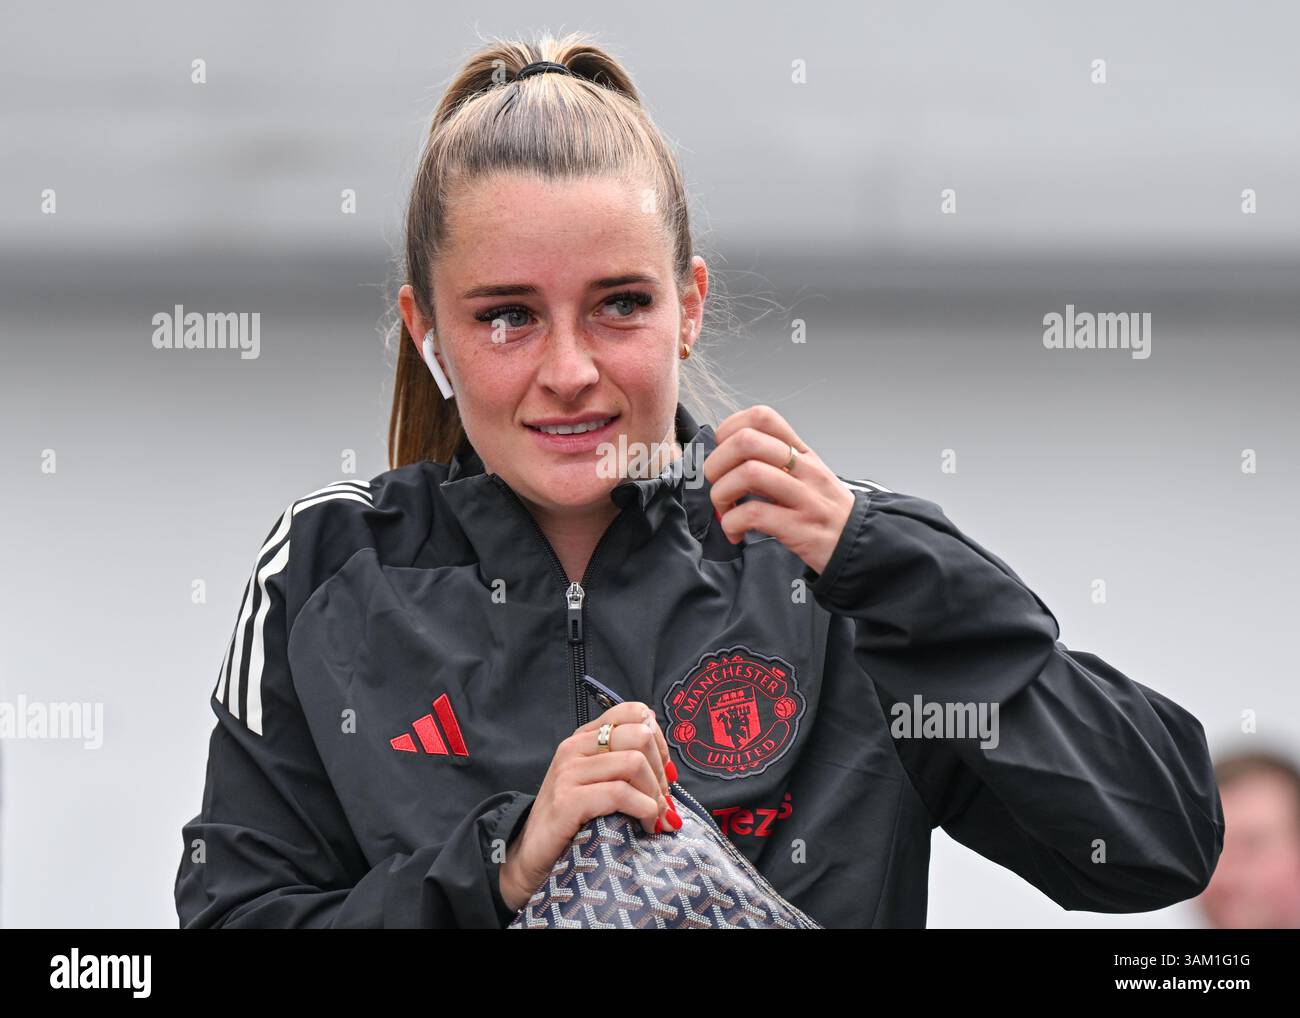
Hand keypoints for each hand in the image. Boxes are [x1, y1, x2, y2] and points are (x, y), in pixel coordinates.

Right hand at [498, 701, 680, 912]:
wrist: (532, 856)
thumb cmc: (573, 821)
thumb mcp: (597, 784)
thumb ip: (625, 768)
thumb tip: (671, 772)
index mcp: (585, 737)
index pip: (634, 712)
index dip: (659, 741)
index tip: (664, 772)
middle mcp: (575, 747)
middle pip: (640, 736)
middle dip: (661, 771)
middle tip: (661, 801)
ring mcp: (568, 772)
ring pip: (634, 763)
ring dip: (655, 795)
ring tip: (655, 817)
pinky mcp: (567, 801)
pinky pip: (620, 793)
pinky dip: (644, 810)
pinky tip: (645, 824)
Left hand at [703, 404, 855, 576]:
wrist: (859, 545)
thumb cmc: (825, 511)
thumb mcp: (807, 476)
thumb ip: (774, 462)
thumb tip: (726, 458)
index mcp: (801, 452)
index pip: (762, 416)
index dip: (730, 428)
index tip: (722, 452)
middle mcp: (804, 469)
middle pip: (747, 441)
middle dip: (717, 462)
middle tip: (717, 483)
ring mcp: (804, 497)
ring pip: (749, 473)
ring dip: (722, 493)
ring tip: (725, 509)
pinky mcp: (800, 528)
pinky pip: (754, 514)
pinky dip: (732, 523)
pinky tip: (735, 532)